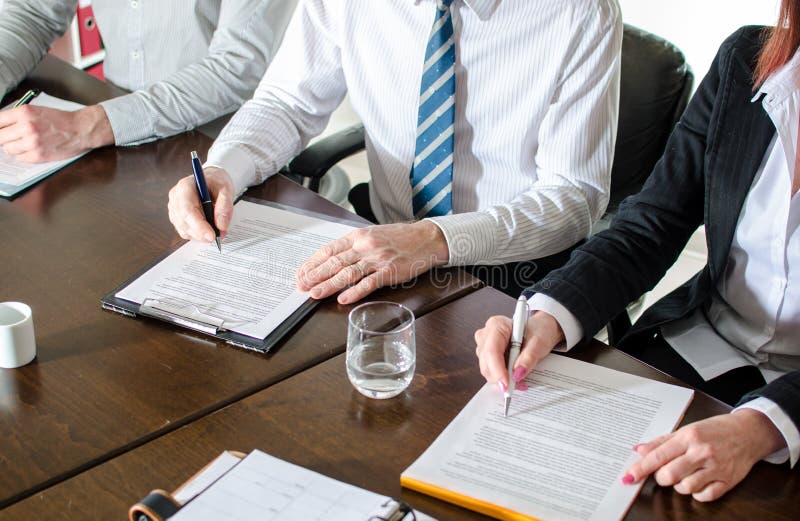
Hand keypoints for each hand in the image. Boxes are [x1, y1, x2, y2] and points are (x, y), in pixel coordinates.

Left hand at [0, 104, 112, 161]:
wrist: (80, 129)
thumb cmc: (60, 120)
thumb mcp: (36, 110)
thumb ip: (18, 116)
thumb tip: (1, 125)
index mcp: (24, 112)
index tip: (0, 131)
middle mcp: (26, 127)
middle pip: (0, 137)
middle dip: (3, 138)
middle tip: (8, 138)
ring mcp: (32, 142)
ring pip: (8, 149)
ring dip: (12, 147)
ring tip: (22, 144)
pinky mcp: (39, 155)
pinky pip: (20, 158)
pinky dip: (22, 155)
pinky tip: (29, 150)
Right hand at [167, 167, 234, 241]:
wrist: (211, 181)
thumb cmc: (216, 183)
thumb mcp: (226, 190)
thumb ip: (224, 207)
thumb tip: (221, 227)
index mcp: (185, 186)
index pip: (187, 209)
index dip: (199, 225)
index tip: (212, 236)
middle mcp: (175, 197)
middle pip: (184, 222)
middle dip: (202, 233)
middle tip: (219, 235)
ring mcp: (173, 208)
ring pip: (184, 229)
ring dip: (201, 235)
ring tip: (216, 230)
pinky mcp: (176, 217)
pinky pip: (185, 231)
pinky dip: (197, 235)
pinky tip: (207, 229)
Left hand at [296, 220, 448, 303]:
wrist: (426, 238)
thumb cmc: (399, 238)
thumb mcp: (372, 234)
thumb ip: (353, 246)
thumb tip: (331, 259)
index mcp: (358, 236)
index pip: (329, 250)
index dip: (313, 263)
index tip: (301, 273)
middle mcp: (365, 246)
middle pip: (335, 262)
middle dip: (315, 275)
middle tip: (301, 286)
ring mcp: (378, 258)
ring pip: (348, 273)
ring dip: (329, 285)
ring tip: (315, 294)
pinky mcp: (390, 271)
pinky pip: (369, 283)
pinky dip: (355, 292)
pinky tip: (343, 298)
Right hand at [474, 311, 563, 389]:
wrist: (540, 329)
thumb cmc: (539, 331)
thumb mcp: (539, 343)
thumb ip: (528, 358)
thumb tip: (517, 374)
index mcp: (498, 325)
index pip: (491, 350)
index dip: (498, 369)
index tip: (507, 384)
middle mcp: (487, 334)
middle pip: (486, 362)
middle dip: (501, 377)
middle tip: (518, 385)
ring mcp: (484, 344)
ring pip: (486, 369)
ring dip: (502, 378)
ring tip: (520, 379)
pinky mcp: (486, 355)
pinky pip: (490, 370)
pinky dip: (502, 377)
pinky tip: (514, 376)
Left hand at [623, 409, 786, 501]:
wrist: (748, 432)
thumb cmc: (715, 429)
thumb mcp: (686, 430)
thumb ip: (661, 442)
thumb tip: (638, 450)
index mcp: (689, 437)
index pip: (658, 456)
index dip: (641, 469)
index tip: (628, 477)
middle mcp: (702, 452)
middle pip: (669, 475)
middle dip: (662, 477)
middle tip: (666, 471)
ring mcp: (716, 468)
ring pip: (685, 488)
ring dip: (680, 485)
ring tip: (686, 474)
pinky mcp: (728, 481)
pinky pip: (705, 496)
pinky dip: (698, 493)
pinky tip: (699, 481)